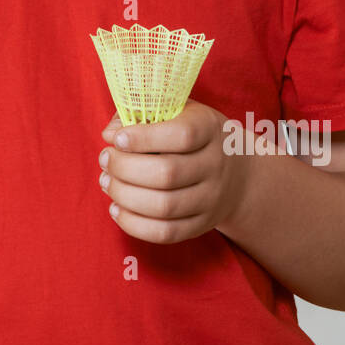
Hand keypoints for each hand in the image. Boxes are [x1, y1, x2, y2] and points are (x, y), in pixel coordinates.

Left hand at [98, 100, 248, 242]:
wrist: (238, 175)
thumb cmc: (195, 135)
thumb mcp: (177, 112)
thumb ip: (142, 113)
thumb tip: (110, 134)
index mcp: (209, 128)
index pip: (182, 136)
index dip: (144, 138)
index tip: (117, 139)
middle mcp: (216, 165)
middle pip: (167, 174)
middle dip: (125, 168)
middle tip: (105, 159)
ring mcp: (211, 198)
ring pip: (164, 206)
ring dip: (124, 195)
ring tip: (106, 181)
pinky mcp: (202, 225)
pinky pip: (166, 233)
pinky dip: (134, 224)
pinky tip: (116, 208)